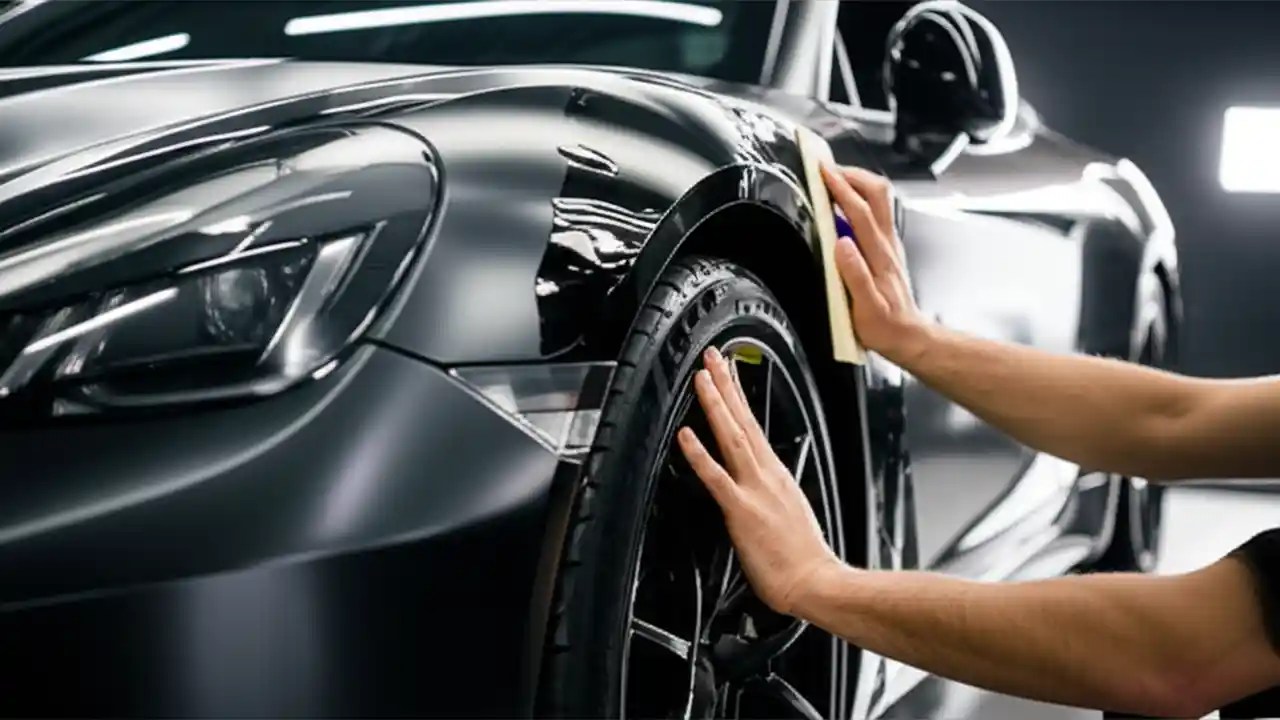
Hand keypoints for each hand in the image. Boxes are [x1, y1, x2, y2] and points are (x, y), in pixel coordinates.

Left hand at [676, 348, 841, 617]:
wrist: (817, 582)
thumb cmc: (803, 557)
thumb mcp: (788, 511)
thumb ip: (771, 492)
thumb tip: (762, 485)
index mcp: (776, 474)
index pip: (753, 425)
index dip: (738, 396)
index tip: (728, 372)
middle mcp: (766, 474)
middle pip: (743, 420)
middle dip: (725, 385)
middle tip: (711, 357)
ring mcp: (754, 489)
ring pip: (731, 437)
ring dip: (715, 405)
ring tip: (701, 378)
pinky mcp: (741, 510)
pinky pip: (716, 476)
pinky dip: (700, 453)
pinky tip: (686, 435)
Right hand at [820, 163, 931, 364]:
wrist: (909, 337)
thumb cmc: (884, 327)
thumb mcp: (865, 308)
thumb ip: (854, 275)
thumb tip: (841, 243)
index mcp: (878, 255)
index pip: (859, 210)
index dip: (840, 188)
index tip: (823, 172)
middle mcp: (887, 244)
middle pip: (877, 193)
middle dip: (852, 174)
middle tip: (827, 168)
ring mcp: (889, 244)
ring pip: (880, 199)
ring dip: (858, 182)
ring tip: (835, 178)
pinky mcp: (887, 249)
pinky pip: (876, 212)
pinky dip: (860, 198)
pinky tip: (845, 204)